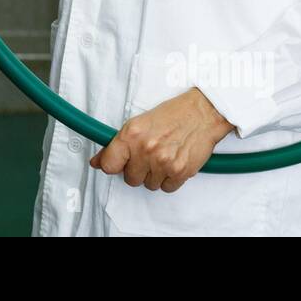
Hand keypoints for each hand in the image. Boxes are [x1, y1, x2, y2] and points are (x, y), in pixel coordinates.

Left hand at [89, 88, 234, 192]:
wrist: (202, 112)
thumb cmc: (173, 115)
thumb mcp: (139, 123)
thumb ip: (117, 144)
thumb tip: (97, 161)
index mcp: (131, 135)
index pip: (108, 164)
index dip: (112, 166)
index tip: (117, 164)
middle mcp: (145, 149)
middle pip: (130, 179)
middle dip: (138, 170)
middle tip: (148, 156)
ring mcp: (163, 162)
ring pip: (149, 185)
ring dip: (155, 175)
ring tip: (163, 156)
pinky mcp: (180, 171)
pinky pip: (166, 188)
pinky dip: (170, 180)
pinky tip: (173, 163)